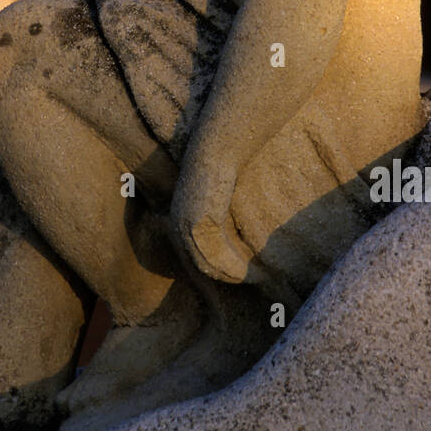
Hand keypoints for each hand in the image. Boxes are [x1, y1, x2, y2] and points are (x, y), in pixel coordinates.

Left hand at [171, 154, 253, 284]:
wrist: (217, 148)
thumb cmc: (218, 170)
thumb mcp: (211, 198)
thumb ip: (213, 219)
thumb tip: (228, 235)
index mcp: (178, 221)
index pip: (192, 258)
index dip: (214, 271)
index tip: (234, 278)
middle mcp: (178, 226)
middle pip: (199, 265)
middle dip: (223, 277)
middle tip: (246, 282)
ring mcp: (188, 225)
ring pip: (209, 263)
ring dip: (231, 274)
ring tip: (252, 278)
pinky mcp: (203, 221)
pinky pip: (217, 254)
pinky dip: (232, 266)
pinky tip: (247, 272)